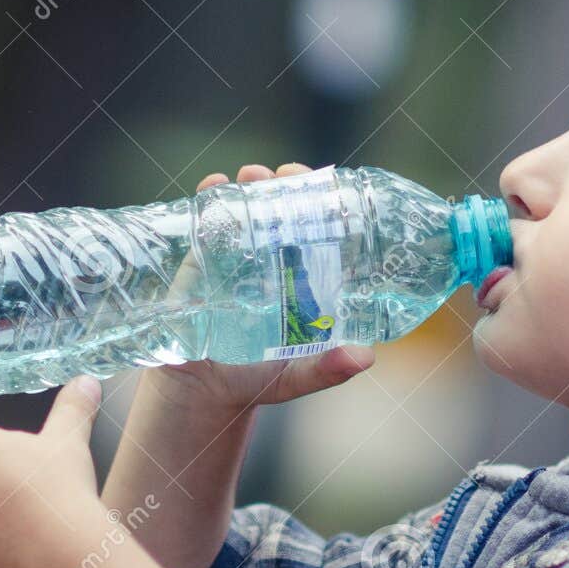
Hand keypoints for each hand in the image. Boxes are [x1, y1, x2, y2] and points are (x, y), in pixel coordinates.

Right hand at [150, 162, 374, 411]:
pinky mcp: (202, 260)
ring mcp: (238, 256)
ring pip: (247, 207)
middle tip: (285, 176)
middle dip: (286, 183)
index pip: (322, 231)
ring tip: (250, 177)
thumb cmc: (258, 380)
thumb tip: (365, 358)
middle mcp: (275, 261)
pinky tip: (212, 185)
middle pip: (285, 209)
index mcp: (305, 280)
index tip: (327, 186)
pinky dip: (209, 197)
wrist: (202, 391)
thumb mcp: (297, 377)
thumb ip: (328, 370)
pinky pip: (206, 220)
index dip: (326, 204)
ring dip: (250, 183)